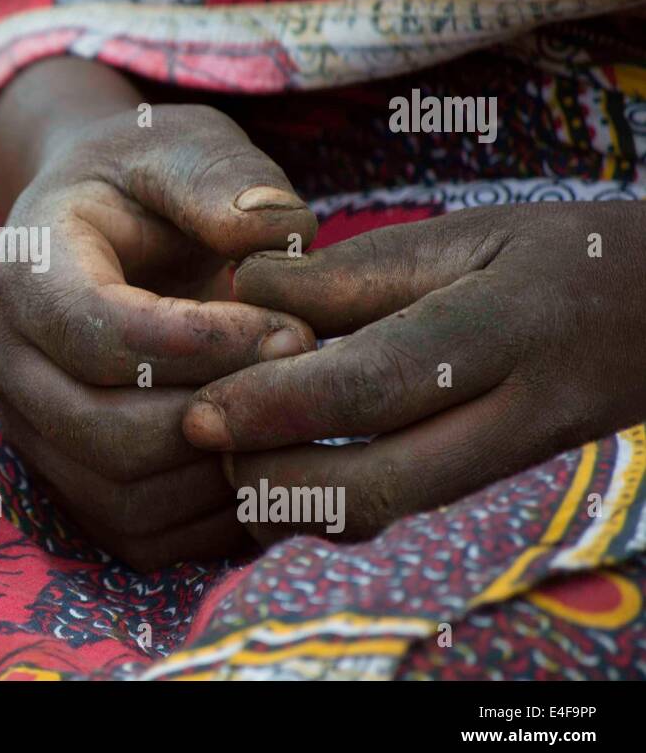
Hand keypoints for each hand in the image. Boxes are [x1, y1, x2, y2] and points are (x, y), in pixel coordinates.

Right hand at [0, 59, 317, 569]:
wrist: (101, 228)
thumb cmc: (147, 183)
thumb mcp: (181, 146)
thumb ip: (221, 176)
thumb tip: (266, 231)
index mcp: (26, 272)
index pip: (103, 336)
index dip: (208, 345)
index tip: (294, 328)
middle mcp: (11, 364)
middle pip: (105, 433)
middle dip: (219, 413)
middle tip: (302, 375)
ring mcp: (33, 431)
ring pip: (121, 497)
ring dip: (220, 470)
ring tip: (290, 417)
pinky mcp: (69, 480)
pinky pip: (137, 538)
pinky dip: (208, 518)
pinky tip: (265, 459)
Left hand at [183, 201, 645, 544]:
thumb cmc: (552, 258)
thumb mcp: (463, 236)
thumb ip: (352, 272)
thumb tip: (244, 288)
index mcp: (505, 328)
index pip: (376, 384)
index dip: (277, 406)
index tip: (200, 412)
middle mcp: (513, 414)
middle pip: (375, 486)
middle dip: (269, 480)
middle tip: (201, 436)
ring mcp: (504, 462)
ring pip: (381, 515)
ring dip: (287, 501)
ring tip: (229, 448)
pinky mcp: (481, 484)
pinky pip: (391, 512)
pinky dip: (319, 505)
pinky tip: (275, 463)